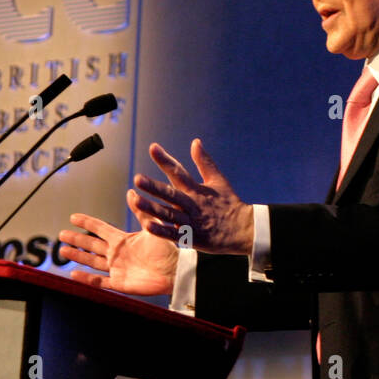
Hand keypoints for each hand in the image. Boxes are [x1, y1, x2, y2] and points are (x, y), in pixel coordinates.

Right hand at [58, 201, 177, 295]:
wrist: (176, 270)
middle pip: (92, 245)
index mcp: (124, 239)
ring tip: (63, 251)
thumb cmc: (168, 248)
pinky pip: (99, 282)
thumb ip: (140, 211)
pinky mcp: (120, 283)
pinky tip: (73, 274)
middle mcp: (118, 253)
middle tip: (61, 234)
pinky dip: (86, 279)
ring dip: (77, 256)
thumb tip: (131, 192)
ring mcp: (117, 268)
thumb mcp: (153, 226)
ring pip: (92, 262)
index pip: (100, 229)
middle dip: (77, 239)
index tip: (73, 216)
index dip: (87, 223)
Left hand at [131, 138, 254, 256]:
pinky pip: (173, 234)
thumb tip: (195, 141)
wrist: (243, 229)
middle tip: (138, 179)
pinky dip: (161, 230)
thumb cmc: (229, 203)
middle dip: (154, 187)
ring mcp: (191, 221)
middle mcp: (192, 204)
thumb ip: (204, 162)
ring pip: (168, 214)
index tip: (152, 147)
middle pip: (171, 194)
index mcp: (197, 190)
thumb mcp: (218, 180)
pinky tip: (147, 225)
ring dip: (152, 208)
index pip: (179, 172)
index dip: (165, 160)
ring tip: (135, 201)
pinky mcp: (191, 237)